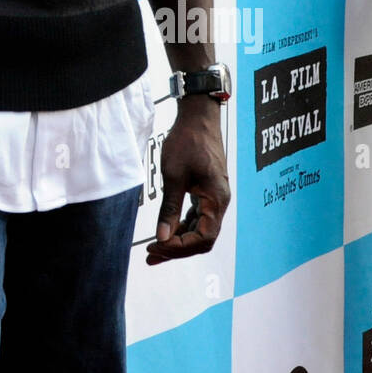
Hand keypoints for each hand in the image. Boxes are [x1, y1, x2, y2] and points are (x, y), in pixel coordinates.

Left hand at [146, 96, 229, 264]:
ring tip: (154, 248)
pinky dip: (181, 227)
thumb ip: (169, 208)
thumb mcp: (174, 175)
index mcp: (216, 200)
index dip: (180, 247)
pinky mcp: (206, 193)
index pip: (203, 238)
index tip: (158, 245)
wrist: (198, 117)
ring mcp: (213, 198)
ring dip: (178, 240)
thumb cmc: (188, 141)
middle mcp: (219, 203)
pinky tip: (165, 231)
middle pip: (202, 238)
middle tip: (152, 255)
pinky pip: (196, 218)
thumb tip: (162, 237)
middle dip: (178, 249)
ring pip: (199, 230)